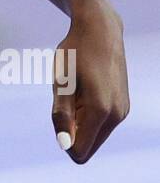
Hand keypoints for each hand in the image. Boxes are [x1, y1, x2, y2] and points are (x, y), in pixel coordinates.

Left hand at [51, 3, 127, 162]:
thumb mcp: (60, 83)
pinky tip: (87, 88)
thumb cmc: (74, 54)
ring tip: (78, 91)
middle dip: (72, 130)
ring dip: (80, 121)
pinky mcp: (123, 106)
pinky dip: (89, 114)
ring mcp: (123, 111)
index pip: (79, 152)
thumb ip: (61, 116)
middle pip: (88, 146)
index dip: (63, 138)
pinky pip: (101, 125)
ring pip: (95, 136)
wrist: (99, 30)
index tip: (60, 111)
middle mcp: (117, 115)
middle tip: (69, 98)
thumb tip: (65, 145)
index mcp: (101, 111)